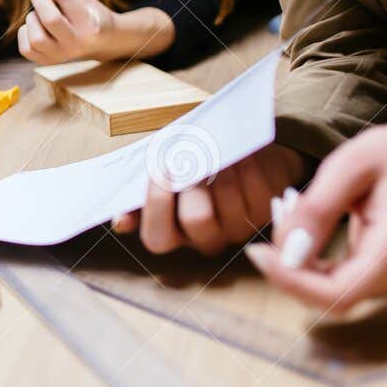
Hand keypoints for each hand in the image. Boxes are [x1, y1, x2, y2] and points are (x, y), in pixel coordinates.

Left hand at [18, 0, 171, 63]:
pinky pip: (25, 46)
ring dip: (33, 16)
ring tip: (42, 12)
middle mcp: (76, 43)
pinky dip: (26, 31)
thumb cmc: (88, 14)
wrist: (101, 43)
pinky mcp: (46, 62)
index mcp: (89, 24)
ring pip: (34, 32)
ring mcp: (61, 56)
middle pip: (48, 17)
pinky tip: (37, 26)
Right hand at [112, 143, 308, 256]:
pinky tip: (239, 154)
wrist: (234, 153)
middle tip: (191, 155)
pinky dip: (246, 166)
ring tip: (215, 147)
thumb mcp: (159, 178)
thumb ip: (137, 197)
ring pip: (228, 201)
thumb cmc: (188, 165)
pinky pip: (255, 190)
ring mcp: (238, 229)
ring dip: (220, 167)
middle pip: (197, 220)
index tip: (159, 170)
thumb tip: (121, 223)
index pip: (158, 238)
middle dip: (193, 182)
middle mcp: (206, 239)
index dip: (157, 205)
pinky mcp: (265, 212)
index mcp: (172, 234)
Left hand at [243, 114, 386, 313]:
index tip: (257, 251)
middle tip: (278, 210)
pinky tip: (298, 219)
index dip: (291, 281)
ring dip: (294, 258)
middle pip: (327, 296)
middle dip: (289, 265)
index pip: (337, 293)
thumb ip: (318, 209)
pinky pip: (331, 278)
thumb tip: (286, 252)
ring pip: (325, 289)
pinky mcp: (376, 274)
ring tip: (288, 206)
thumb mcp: (350, 165)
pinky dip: (306, 257)